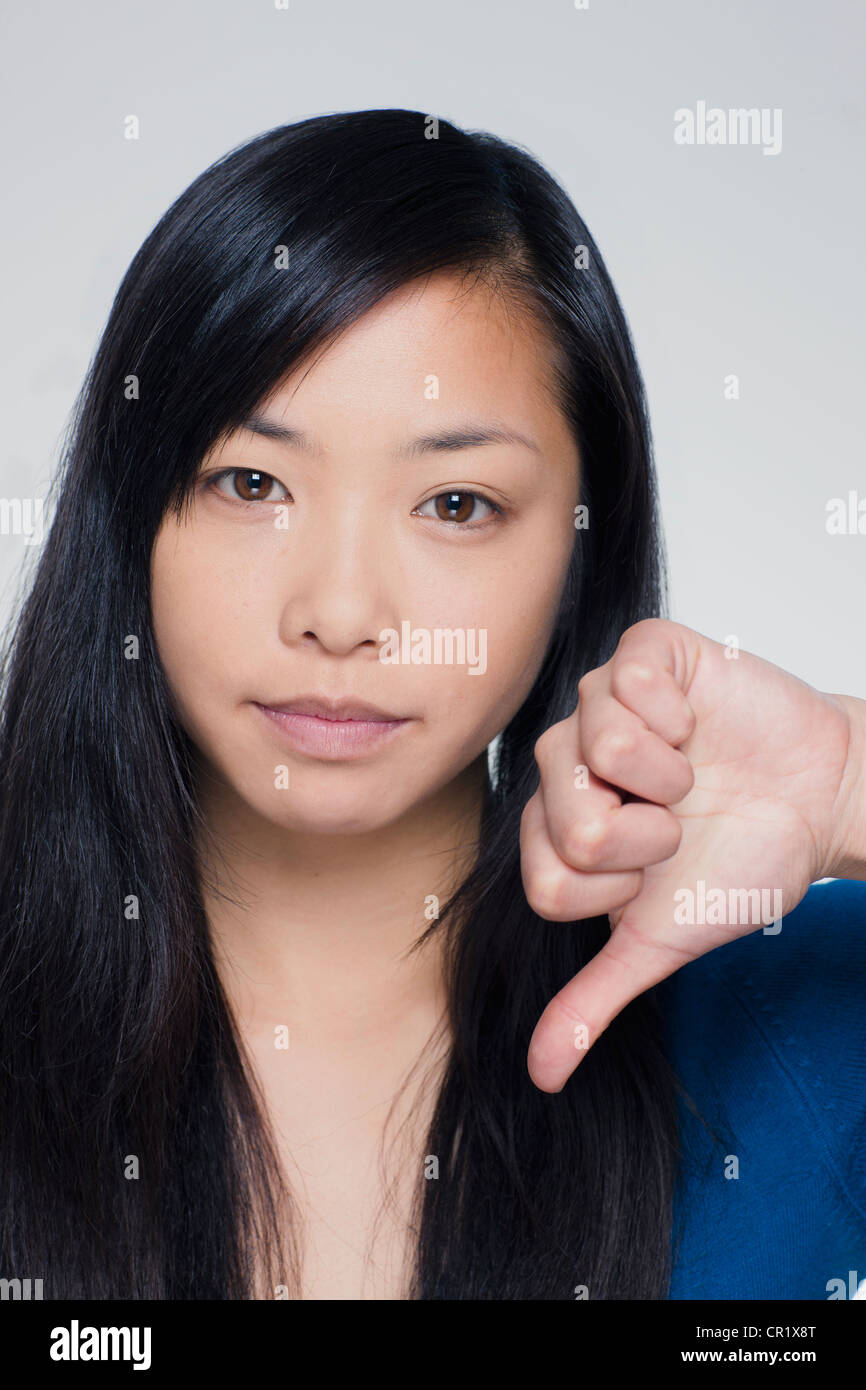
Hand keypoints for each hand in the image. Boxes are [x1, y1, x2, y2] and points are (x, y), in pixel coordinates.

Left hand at [519, 618, 865, 1092]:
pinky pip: (625, 679)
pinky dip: (676, 717)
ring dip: (666, 778)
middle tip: (679, 824)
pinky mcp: (644, 654)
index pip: (545, 878)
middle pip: (566, 817)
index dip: (616, 889)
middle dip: (646, 839)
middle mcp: (565, 760)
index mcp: (557, 826)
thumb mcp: (660, 940)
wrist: (819, 802)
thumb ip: (594, 998)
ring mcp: (598, 701)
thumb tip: (541, 1076)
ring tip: (690, 775)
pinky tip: (694, 725)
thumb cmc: (737, 864)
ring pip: (593, 745)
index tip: (655, 874)